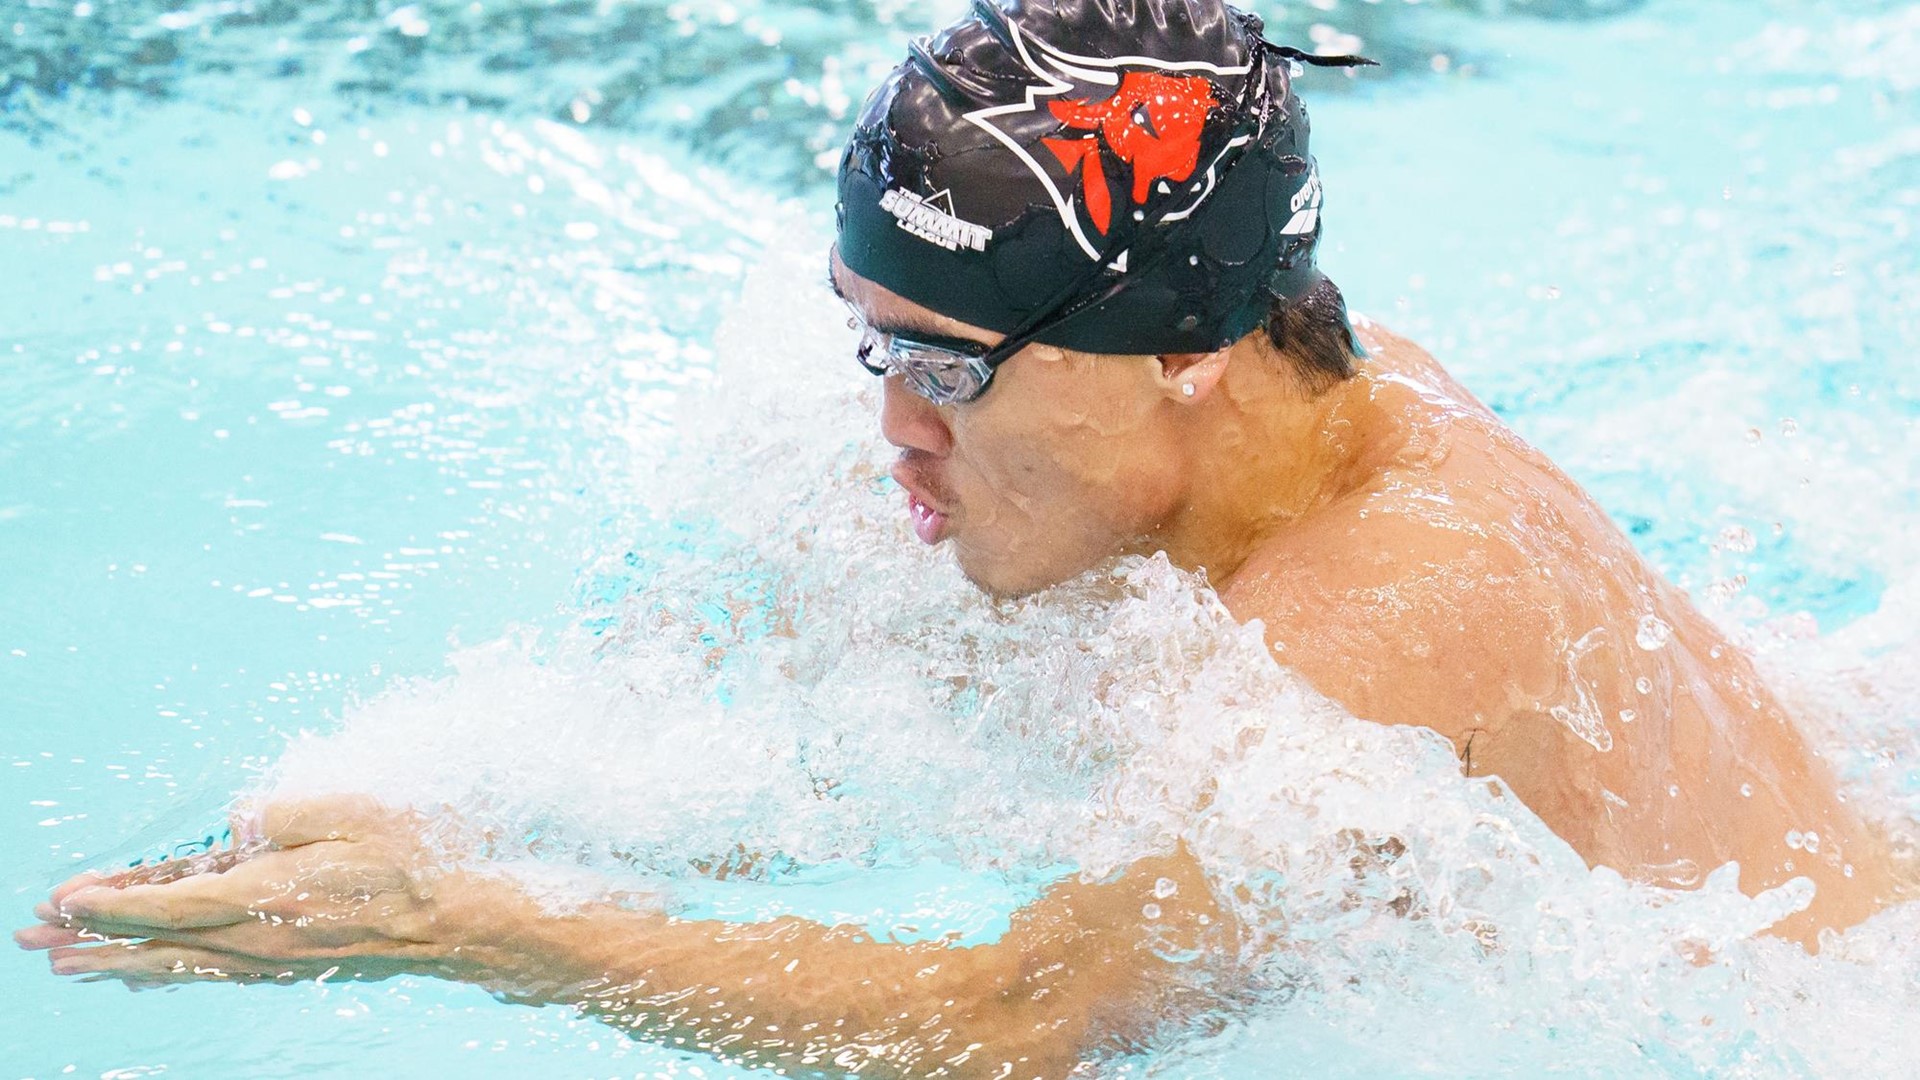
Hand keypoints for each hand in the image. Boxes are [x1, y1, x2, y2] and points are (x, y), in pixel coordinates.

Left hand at [15, 796, 454, 986]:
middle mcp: (261, 939)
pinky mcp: (289, 966)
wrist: (456, 922)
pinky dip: (166, 972)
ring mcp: (274, 960)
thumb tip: (237, 821)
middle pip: (159, 945)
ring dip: (118, 962)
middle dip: (92, 941)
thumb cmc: (412, 859)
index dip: (112, 904)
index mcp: (270, 897)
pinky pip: (210, 973)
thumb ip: (285, 813)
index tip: (64, 899)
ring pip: (179, 964)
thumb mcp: (353, 812)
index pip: (171, 906)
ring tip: (69, 966)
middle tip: (31, 941)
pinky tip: (148, 974)